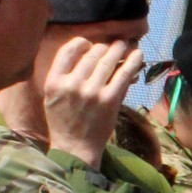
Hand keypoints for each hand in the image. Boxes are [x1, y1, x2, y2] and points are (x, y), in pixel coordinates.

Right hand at [43, 37, 142, 167]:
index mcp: (54, 82)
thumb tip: (91, 52)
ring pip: (108, 61)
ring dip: (118, 49)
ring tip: (124, 44)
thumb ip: (65, 76)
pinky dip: (132, 62)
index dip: (81, 42)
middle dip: (104, 46)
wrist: (75, 149)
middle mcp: (71, 84)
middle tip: (113, 45)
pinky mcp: (109, 100)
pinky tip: (138, 54)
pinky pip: (123, 74)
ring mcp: (91, 92)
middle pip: (91, 54)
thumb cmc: (64, 122)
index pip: (68, 50)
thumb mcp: (53, 97)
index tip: (89, 44)